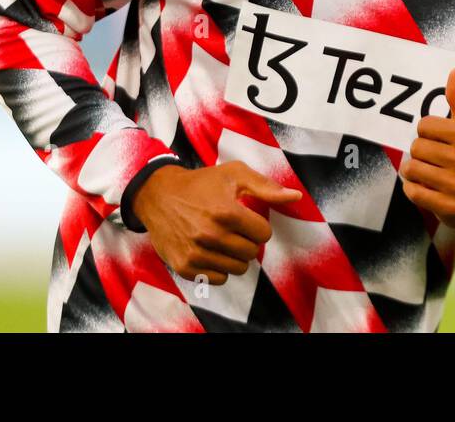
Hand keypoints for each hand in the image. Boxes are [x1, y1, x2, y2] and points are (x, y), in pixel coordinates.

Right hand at [131, 160, 302, 285]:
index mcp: (226, 212)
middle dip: (248, 241)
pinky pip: (218, 279)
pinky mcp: (184, 266)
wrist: (158, 195)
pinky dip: (219, 267)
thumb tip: (296, 197)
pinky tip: (211, 251)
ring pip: (237, 268)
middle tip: (235, 229)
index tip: (247, 218)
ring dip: (235, 256)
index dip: (259, 226)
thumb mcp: (234, 174)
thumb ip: (266, 187)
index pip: (264, 234)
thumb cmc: (201, 183)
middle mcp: (210, 235)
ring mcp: (196, 253)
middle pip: (251, 253)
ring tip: (223, 239)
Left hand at [400, 67, 454, 231]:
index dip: (427, 131)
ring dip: (413, 170)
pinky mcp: (452, 207)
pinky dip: (413, 188)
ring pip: (412, 169)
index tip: (438, 138)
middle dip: (419, 152)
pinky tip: (425, 186)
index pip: (425, 125)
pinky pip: (414, 192)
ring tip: (427, 171)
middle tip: (432, 157)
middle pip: (416, 147)